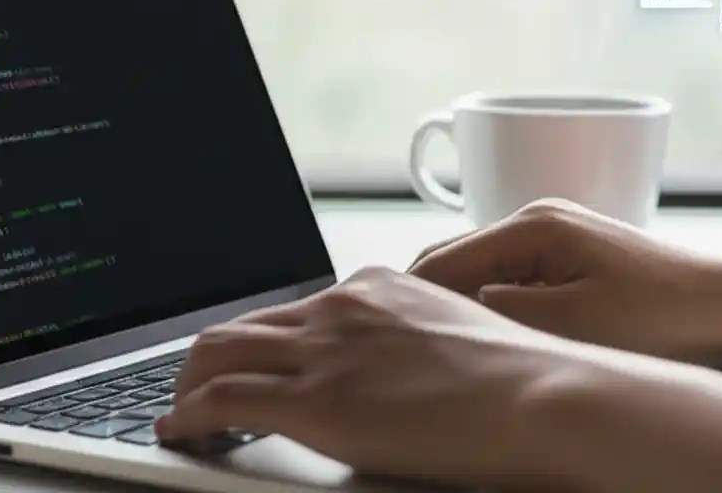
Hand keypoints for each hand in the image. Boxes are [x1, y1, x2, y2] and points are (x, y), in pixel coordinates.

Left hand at [156, 267, 593, 488]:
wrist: (542, 396)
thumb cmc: (522, 380)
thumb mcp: (459, 340)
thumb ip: (415, 345)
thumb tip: (402, 373)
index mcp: (378, 290)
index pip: (294, 310)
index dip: (259, 341)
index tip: (246, 362)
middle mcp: (341, 308)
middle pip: (242, 325)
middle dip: (208, 358)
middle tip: (195, 388)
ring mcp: (324, 350)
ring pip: (217, 353)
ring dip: (187, 384)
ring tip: (180, 411)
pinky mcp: (315, 400)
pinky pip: (223, 399)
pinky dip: (188, 415)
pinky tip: (180, 431)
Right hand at [409, 199, 721, 365]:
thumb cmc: (666, 319)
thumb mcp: (571, 325)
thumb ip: (499, 314)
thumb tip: (446, 312)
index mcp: (531, 226)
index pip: (440, 261)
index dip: (408, 300)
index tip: (381, 337)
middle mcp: (537, 219)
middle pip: (454, 262)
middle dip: (428, 303)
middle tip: (406, 351)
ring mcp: (555, 235)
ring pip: (481, 273)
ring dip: (462, 308)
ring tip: (445, 352)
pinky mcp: (571, 257)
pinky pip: (511, 280)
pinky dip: (494, 307)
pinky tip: (494, 341)